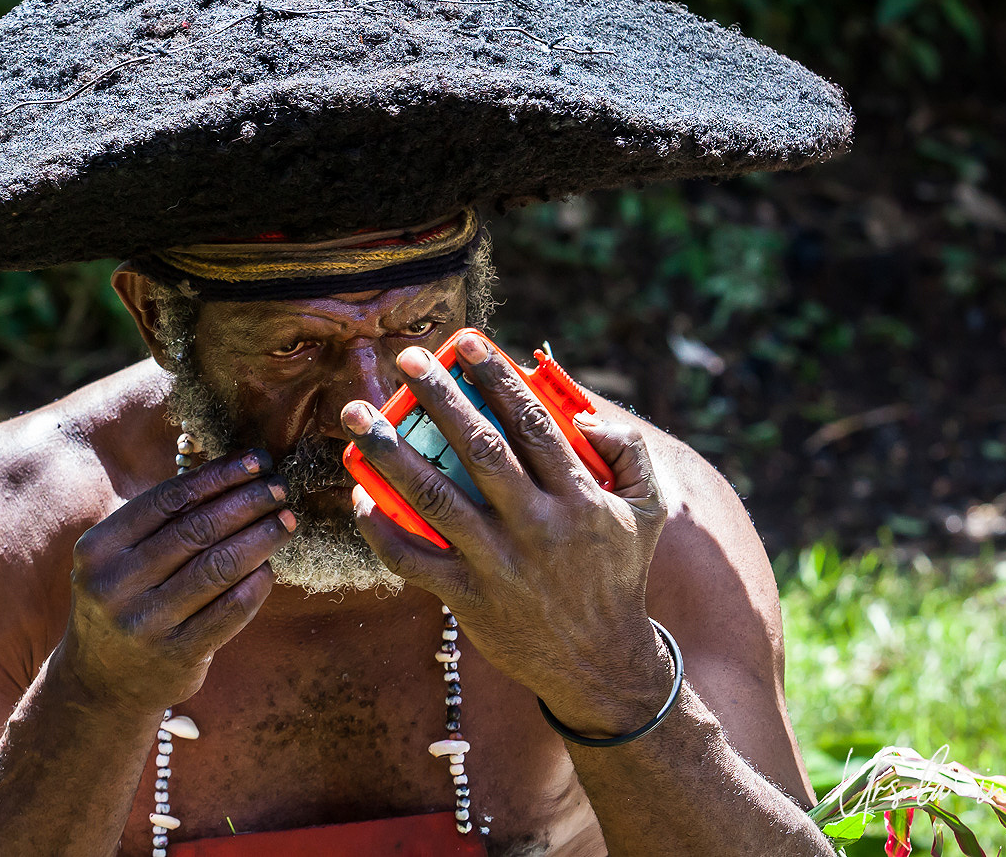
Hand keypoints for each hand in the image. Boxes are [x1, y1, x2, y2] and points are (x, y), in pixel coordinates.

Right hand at [59, 450, 293, 714]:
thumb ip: (164, 520)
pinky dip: (257, 584)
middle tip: (280, 487)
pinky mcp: (177, 656)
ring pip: (219, 567)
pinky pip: (230, 610)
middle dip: (248, 501)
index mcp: (99, 548)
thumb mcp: (121, 558)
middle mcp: (116, 584)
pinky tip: (270, 568)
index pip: (170, 498)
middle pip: (198, 529)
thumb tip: (236, 470)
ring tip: (286, 520)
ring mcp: (146, 623)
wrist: (100, 683)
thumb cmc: (125, 599)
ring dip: (262, 538)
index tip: (257, 460)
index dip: (220, 475)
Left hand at [342, 333, 669, 734]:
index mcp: (579, 497)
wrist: (601, 664)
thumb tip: (582, 415)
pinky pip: (413, 559)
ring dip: (391, 453)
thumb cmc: (619, 572)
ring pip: (435, 498)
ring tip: (357, 416)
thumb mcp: (648, 509)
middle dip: (439, 398)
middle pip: (479, 449)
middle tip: (406, 359)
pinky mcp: (468, 599)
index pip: (533, 422)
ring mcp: (498, 564)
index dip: (498, 377)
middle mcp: (536, 526)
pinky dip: (381, 530)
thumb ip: (628, 450)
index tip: (466, 342)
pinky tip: (360, 497)